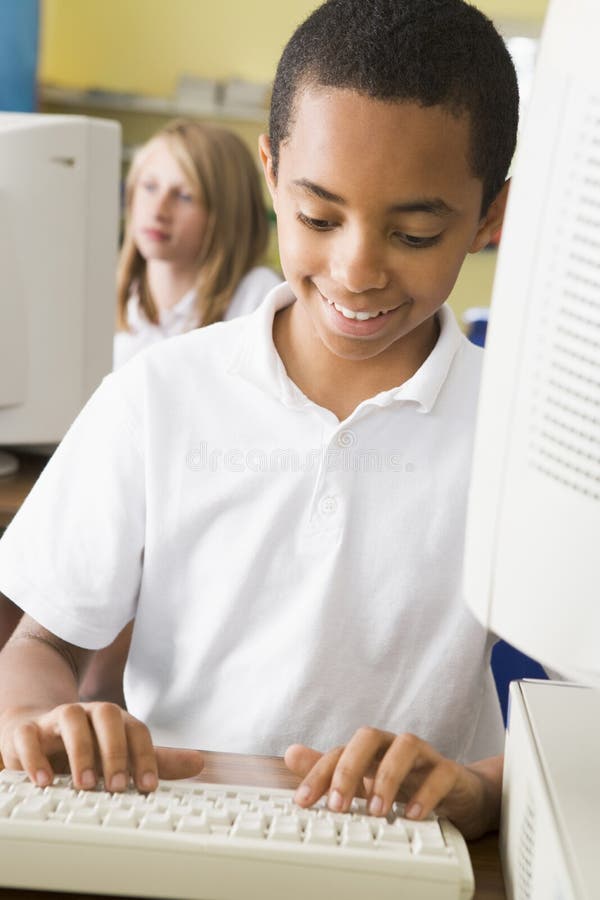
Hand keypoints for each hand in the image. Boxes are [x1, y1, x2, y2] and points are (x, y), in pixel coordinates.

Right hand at [0, 702, 203, 792]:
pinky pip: (28, 735)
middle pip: (106, 714)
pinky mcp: (26, 730)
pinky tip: (42, 782)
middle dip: (114, 750)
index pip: (136, 729)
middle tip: (117, 786)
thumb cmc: (85, 746)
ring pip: (71, 717)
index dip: (145, 756)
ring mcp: (56, 718)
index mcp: (114, 720)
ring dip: (80, 750)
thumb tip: (199, 763)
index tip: (148, 786)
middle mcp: (88, 713)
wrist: (36, 731)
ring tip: (85, 785)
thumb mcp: (120, 753)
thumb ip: (156, 761)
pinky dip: (35, 757)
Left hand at [285, 728, 501, 838]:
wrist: (459, 793)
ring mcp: (423, 756)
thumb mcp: (366, 780)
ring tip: (376, 811)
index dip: (318, 774)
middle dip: (350, 768)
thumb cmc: (408, 783)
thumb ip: (331, 769)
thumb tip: (291, 754)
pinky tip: (413, 815)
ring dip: (387, 778)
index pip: (339, 751)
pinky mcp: (450, 771)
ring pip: (405, 747)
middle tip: (338, 805)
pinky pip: (440, 773)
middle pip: (368, 737)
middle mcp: (394, 746)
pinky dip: (426, 793)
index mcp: (371, 750)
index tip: (303, 801)